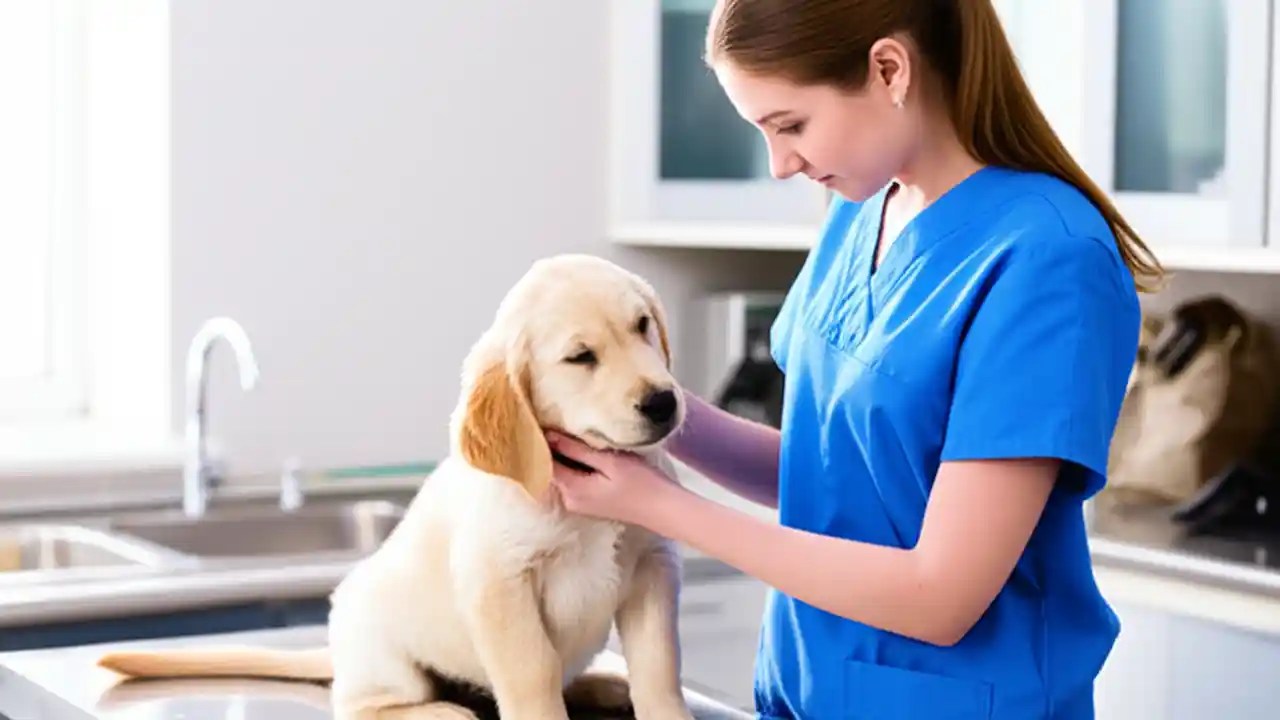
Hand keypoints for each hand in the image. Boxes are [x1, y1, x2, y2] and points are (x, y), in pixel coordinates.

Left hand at [545, 431, 679, 527]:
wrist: (662, 508)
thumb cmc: (641, 482)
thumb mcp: (609, 461)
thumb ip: (577, 449)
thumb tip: (548, 435)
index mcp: (571, 490)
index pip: (544, 463)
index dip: (540, 442)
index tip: (541, 420)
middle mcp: (569, 500)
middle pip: (550, 469)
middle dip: (550, 448)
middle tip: (552, 421)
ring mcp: (577, 504)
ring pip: (561, 474)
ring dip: (562, 456)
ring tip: (565, 431)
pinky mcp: (587, 502)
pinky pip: (572, 479)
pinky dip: (573, 465)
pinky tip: (580, 450)